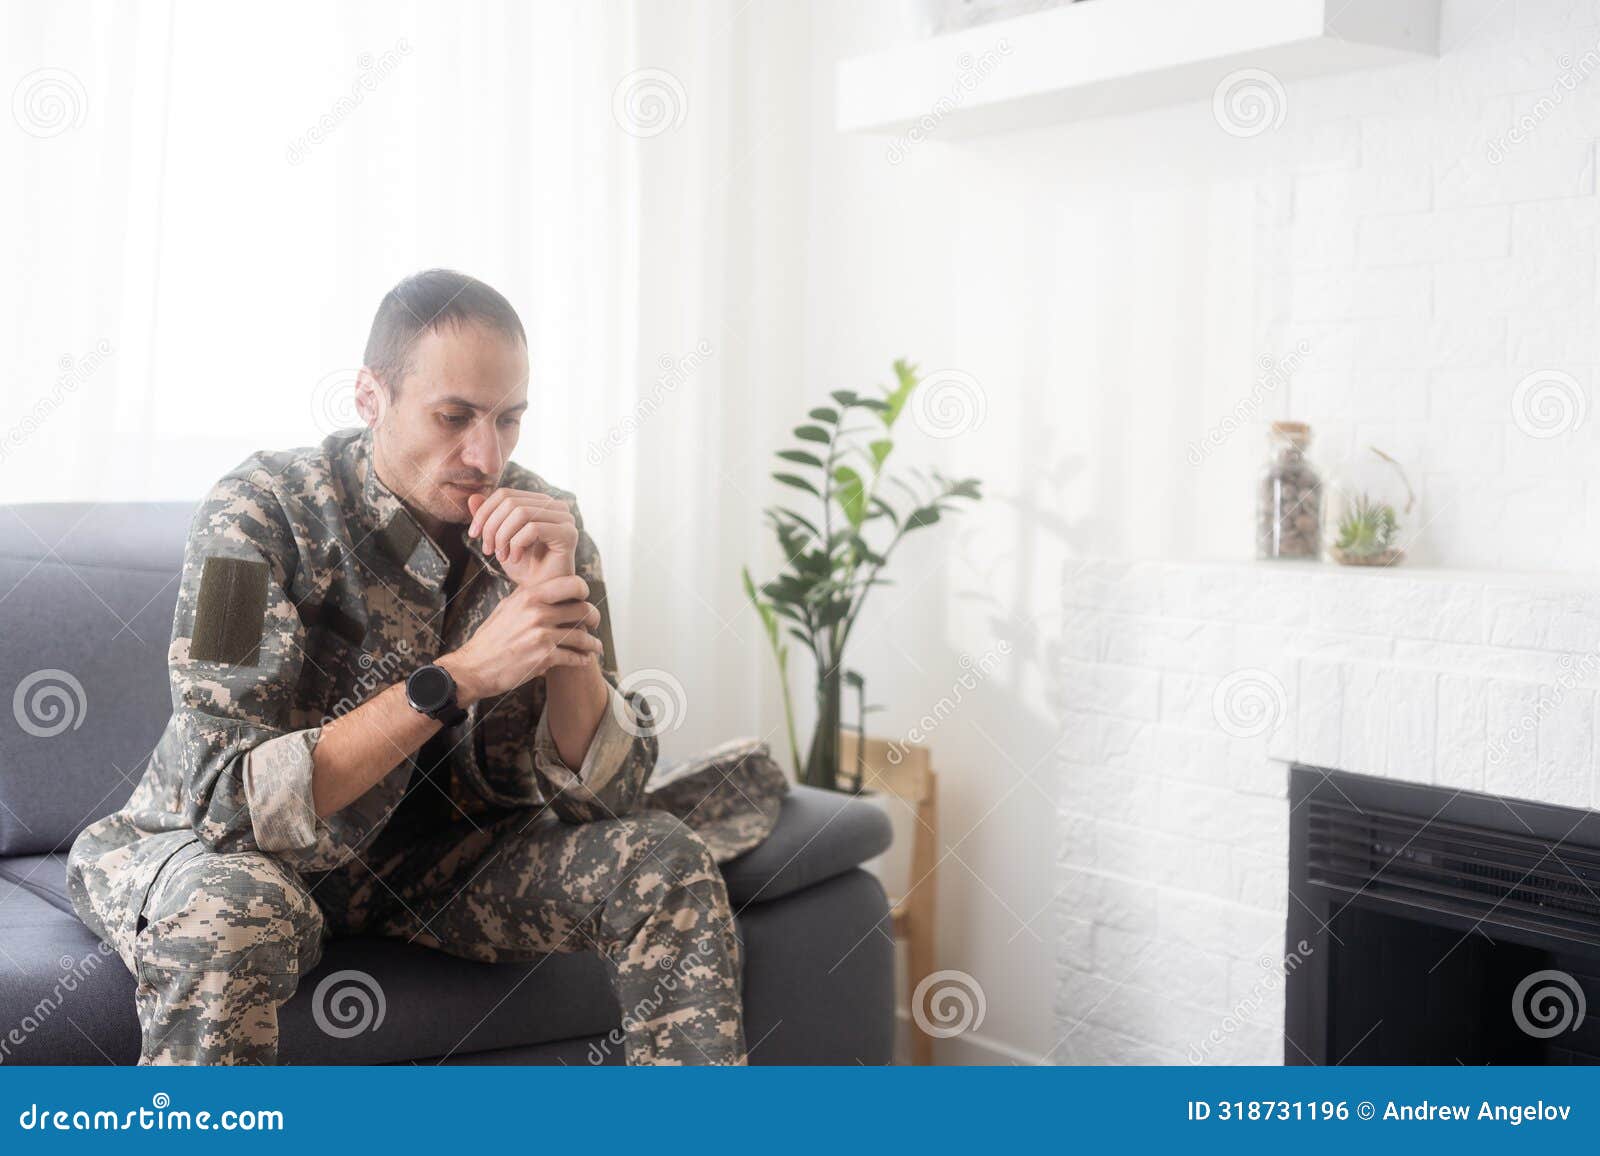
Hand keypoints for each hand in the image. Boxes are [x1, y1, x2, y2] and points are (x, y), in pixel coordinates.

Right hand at [439, 574, 601, 701]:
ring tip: (596, 647)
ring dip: (592, 643)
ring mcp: (542, 634)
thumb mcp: (506, 608)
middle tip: (595, 624)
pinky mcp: (544, 656)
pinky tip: (584, 660)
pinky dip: (582, 659)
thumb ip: (528, 598)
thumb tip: (547, 589)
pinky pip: (574, 656)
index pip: (571, 583)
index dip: (583, 590)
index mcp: (529, 596)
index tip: (585, 599)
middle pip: (582, 609)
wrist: (474, 667)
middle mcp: (537, 612)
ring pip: (582, 635)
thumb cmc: (490, 639)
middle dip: (594, 618)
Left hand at [467, 489, 577, 586]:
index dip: (484, 512)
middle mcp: (556, 506)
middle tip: (488, 550)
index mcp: (540, 502)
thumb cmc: (524, 568)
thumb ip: (488, 518)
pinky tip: (515, 559)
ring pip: (521, 513)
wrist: (541, 594)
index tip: (473, 534)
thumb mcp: (499, 540)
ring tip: (501, 556)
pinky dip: (517, 544)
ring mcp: (565, 519)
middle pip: (511, 502)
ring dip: (503, 537)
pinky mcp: (568, 534)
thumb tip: (472, 497)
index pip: (505, 494)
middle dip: (492, 527)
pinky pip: (533, 528)